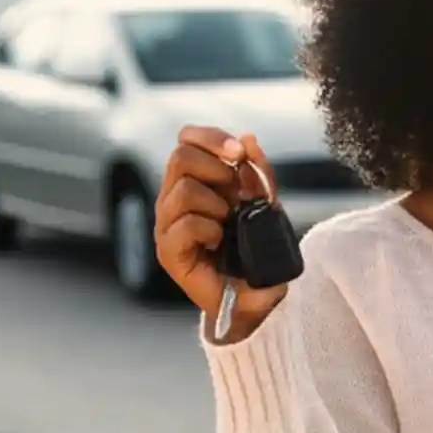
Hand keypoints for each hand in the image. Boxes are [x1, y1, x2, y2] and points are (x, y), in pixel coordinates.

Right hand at [154, 125, 288, 342]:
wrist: (252, 295)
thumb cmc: (254, 248)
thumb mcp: (265, 203)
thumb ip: (259, 172)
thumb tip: (249, 140)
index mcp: (192, 180)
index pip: (186, 139)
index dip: (212, 138)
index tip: (239, 153)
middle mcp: (173, 198)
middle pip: (180, 156)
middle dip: (216, 169)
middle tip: (235, 193)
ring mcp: (167, 224)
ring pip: (184, 189)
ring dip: (216, 203)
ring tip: (227, 222)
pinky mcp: (168, 251)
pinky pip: (186, 224)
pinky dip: (209, 229)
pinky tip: (218, 241)